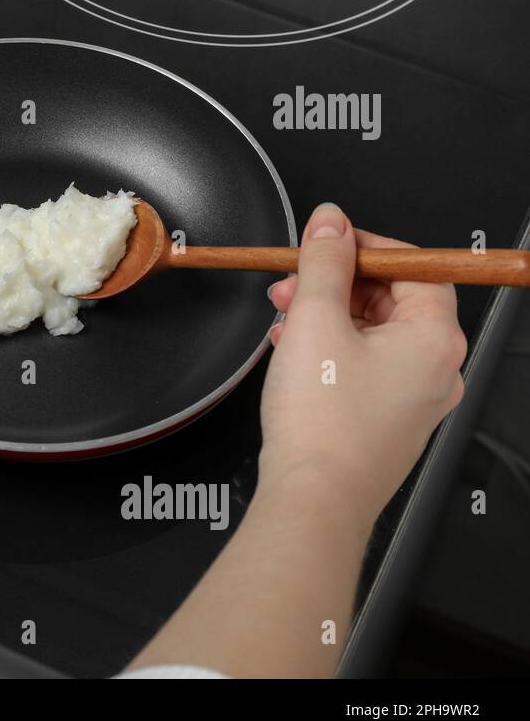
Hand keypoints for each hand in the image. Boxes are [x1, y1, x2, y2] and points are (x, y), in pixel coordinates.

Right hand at [259, 203, 466, 528]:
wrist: (314, 497)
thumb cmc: (323, 424)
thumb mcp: (314, 319)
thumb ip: (323, 262)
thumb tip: (331, 223)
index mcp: (435, 339)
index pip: (414, 266)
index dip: (365, 247)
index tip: (326, 242)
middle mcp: (436, 370)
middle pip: (392, 299)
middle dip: (336, 284)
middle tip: (294, 283)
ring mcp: (414, 400)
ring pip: (374, 334)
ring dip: (327, 316)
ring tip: (285, 320)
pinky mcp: (387, 422)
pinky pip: (365, 367)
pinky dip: (331, 350)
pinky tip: (293, 353)